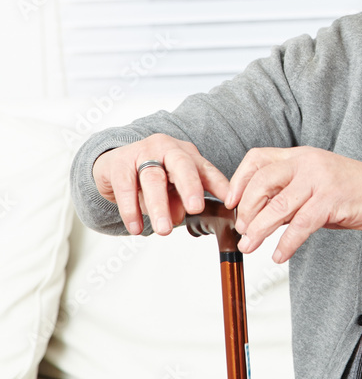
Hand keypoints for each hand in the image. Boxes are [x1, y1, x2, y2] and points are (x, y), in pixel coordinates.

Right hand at [92, 134, 229, 235]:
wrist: (113, 165)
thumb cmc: (150, 176)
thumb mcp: (172, 189)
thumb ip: (180, 201)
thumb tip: (181, 214)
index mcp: (187, 154)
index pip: (206, 169)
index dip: (220, 185)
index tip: (231, 202)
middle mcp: (167, 148)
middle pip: (182, 165)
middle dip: (190, 187)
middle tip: (195, 208)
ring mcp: (142, 152)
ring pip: (153, 178)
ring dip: (159, 206)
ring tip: (164, 230)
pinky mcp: (119, 163)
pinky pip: (125, 187)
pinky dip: (130, 209)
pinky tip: (135, 227)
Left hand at [224, 146, 361, 262]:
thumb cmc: (350, 191)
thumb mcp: (313, 186)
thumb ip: (287, 195)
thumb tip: (257, 216)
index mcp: (299, 155)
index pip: (258, 158)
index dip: (239, 180)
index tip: (230, 202)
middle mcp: (307, 163)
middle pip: (262, 180)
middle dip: (246, 208)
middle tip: (242, 229)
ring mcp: (320, 179)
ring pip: (278, 205)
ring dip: (260, 229)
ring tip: (250, 245)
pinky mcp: (332, 199)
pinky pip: (302, 224)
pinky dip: (287, 243)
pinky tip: (279, 255)